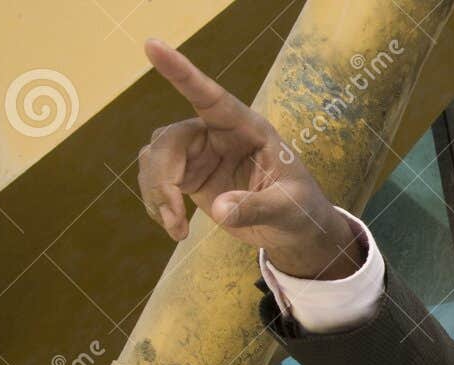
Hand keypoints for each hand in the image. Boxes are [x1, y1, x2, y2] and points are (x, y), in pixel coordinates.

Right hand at [136, 38, 360, 276]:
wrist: (294, 228)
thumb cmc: (300, 208)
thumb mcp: (288, 209)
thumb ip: (256, 207)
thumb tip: (219, 210)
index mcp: (248, 129)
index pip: (212, 97)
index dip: (181, 73)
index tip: (153, 45)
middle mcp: (219, 134)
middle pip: (171, 139)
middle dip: (164, 178)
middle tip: (176, 217)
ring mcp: (201, 153)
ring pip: (156, 158)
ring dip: (157, 194)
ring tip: (178, 230)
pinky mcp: (189, 174)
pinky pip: (157, 179)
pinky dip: (158, 204)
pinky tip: (176, 228)